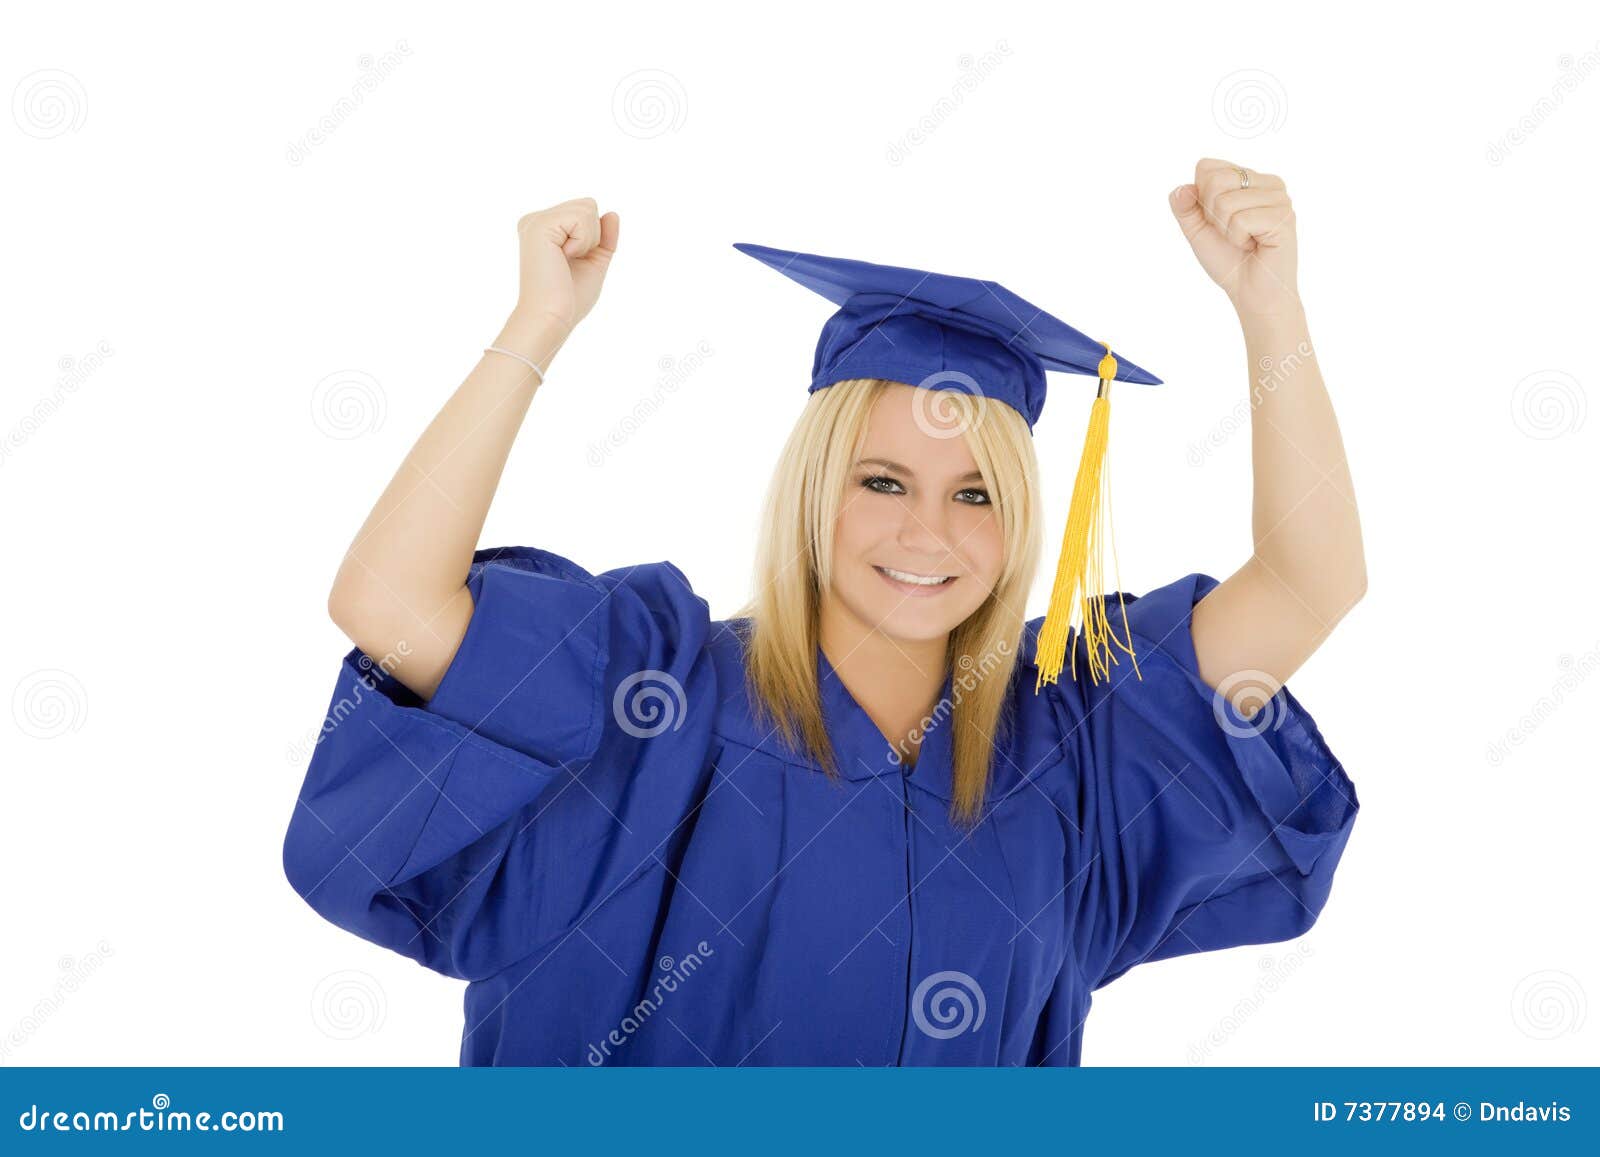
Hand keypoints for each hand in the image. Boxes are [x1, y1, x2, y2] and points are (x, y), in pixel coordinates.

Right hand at [512, 197, 620, 331]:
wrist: (551, 317)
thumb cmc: (569, 299)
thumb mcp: (594, 263)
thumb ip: (604, 238)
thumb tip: (612, 213)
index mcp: (545, 229)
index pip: (586, 213)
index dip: (593, 239)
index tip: (572, 262)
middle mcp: (536, 220)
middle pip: (588, 205)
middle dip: (592, 236)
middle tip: (569, 261)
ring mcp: (536, 220)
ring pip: (587, 208)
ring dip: (587, 240)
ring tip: (565, 259)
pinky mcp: (540, 224)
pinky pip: (582, 217)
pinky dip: (582, 241)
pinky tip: (562, 257)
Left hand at [1168, 159, 1298, 317]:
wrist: (1250, 293)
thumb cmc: (1228, 260)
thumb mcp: (1197, 230)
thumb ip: (1184, 207)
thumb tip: (1180, 188)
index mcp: (1249, 178)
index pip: (1207, 167)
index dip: (1200, 198)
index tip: (1217, 220)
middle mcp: (1268, 182)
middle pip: (1215, 180)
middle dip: (1211, 214)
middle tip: (1231, 233)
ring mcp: (1279, 198)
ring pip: (1226, 202)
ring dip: (1226, 230)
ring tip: (1245, 241)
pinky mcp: (1283, 217)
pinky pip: (1241, 220)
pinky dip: (1238, 239)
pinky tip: (1255, 245)